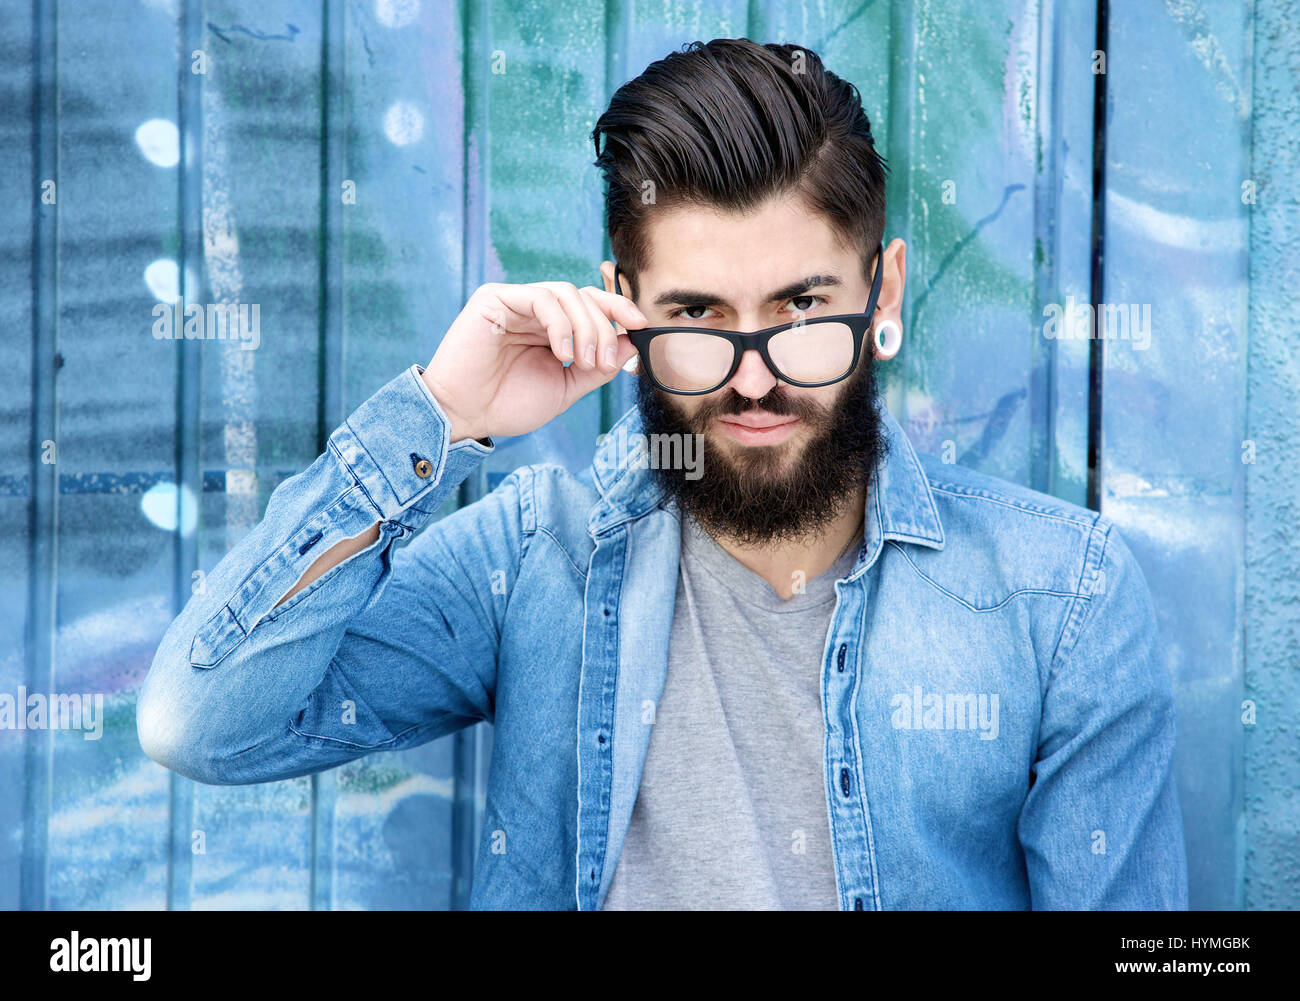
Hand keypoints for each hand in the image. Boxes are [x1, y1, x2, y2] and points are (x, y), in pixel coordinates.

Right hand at [421, 281, 644, 441]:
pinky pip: (540, 298)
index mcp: (550, 328)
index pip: (590, 305)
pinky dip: (560, 323)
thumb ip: (597, 367)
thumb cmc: (507, 404)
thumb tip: (633, 342)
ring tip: (582, 360)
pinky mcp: (494, 299)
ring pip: (566, 293)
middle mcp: (533, 310)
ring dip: (586, 327)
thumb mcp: (565, 387)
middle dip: (605, 327)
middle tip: (605, 362)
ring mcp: (514, 301)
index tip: (641, 327)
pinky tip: (562, 351)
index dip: (618, 310)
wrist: (465, 416)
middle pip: (584, 296)